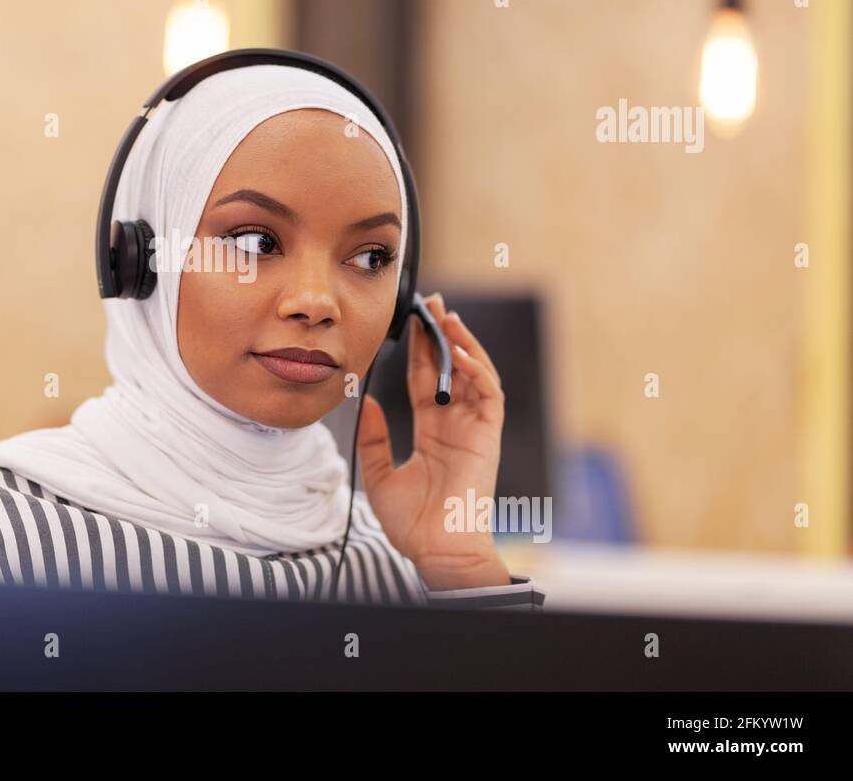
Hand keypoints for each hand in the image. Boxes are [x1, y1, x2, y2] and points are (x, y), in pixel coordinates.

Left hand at [355, 293, 510, 589]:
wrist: (436, 550)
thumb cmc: (412, 523)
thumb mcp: (379, 473)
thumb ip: (372, 437)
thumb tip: (363, 401)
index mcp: (432, 430)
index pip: (423, 379)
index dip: (417, 350)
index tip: (408, 322)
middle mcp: (455, 423)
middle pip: (448, 368)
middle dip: (440, 334)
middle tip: (430, 302)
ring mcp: (474, 428)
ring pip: (473, 374)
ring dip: (462, 343)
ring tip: (446, 316)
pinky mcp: (489, 436)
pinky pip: (488, 394)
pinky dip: (477, 370)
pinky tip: (460, 352)